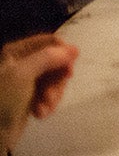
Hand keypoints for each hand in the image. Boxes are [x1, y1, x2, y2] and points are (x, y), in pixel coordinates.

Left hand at [0, 33, 79, 151]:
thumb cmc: (2, 99)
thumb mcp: (23, 74)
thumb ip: (49, 57)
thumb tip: (74, 49)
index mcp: (16, 52)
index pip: (50, 42)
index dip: (62, 54)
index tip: (68, 70)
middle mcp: (22, 62)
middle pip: (55, 63)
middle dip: (56, 81)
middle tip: (51, 95)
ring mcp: (26, 80)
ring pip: (55, 80)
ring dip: (53, 96)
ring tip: (43, 109)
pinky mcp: (29, 97)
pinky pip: (49, 94)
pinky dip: (47, 104)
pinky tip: (39, 114)